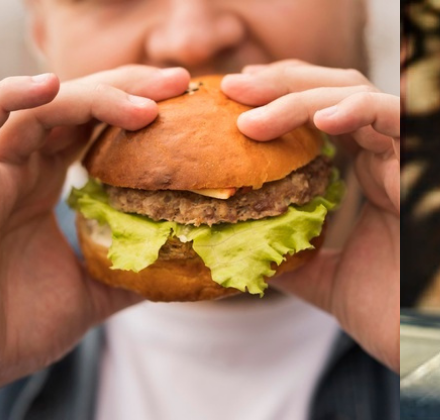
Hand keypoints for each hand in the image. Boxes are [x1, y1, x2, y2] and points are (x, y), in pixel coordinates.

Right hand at [0, 66, 189, 385]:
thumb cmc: (11, 328)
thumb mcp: (88, 295)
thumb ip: (129, 273)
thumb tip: (184, 266)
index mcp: (41, 183)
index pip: (93, 126)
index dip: (135, 108)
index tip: (187, 103)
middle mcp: (18, 165)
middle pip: (77, 104)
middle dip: (130, 87)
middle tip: (180, 82)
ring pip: (43, 105)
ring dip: (97, 96)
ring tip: (148, 103)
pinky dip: (16, 97)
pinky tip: (52, 87)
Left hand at [222, 61, 399, 371]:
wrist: (414, 337)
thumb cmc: (378, 308)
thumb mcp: (315, 274)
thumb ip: (282, 253)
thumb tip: (230, 243)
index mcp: (362, 170)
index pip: (320, 112)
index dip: (278, 97)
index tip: (232, 101)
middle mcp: (382, 156)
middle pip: (333, 90)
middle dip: (281, 82)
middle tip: (232, 87)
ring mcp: (401, 157)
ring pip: (355, 94)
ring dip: (300, 96)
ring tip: (251, 114)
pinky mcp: (418, 167)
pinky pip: (392, 117)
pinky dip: (355, 109)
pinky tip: (318, 120)